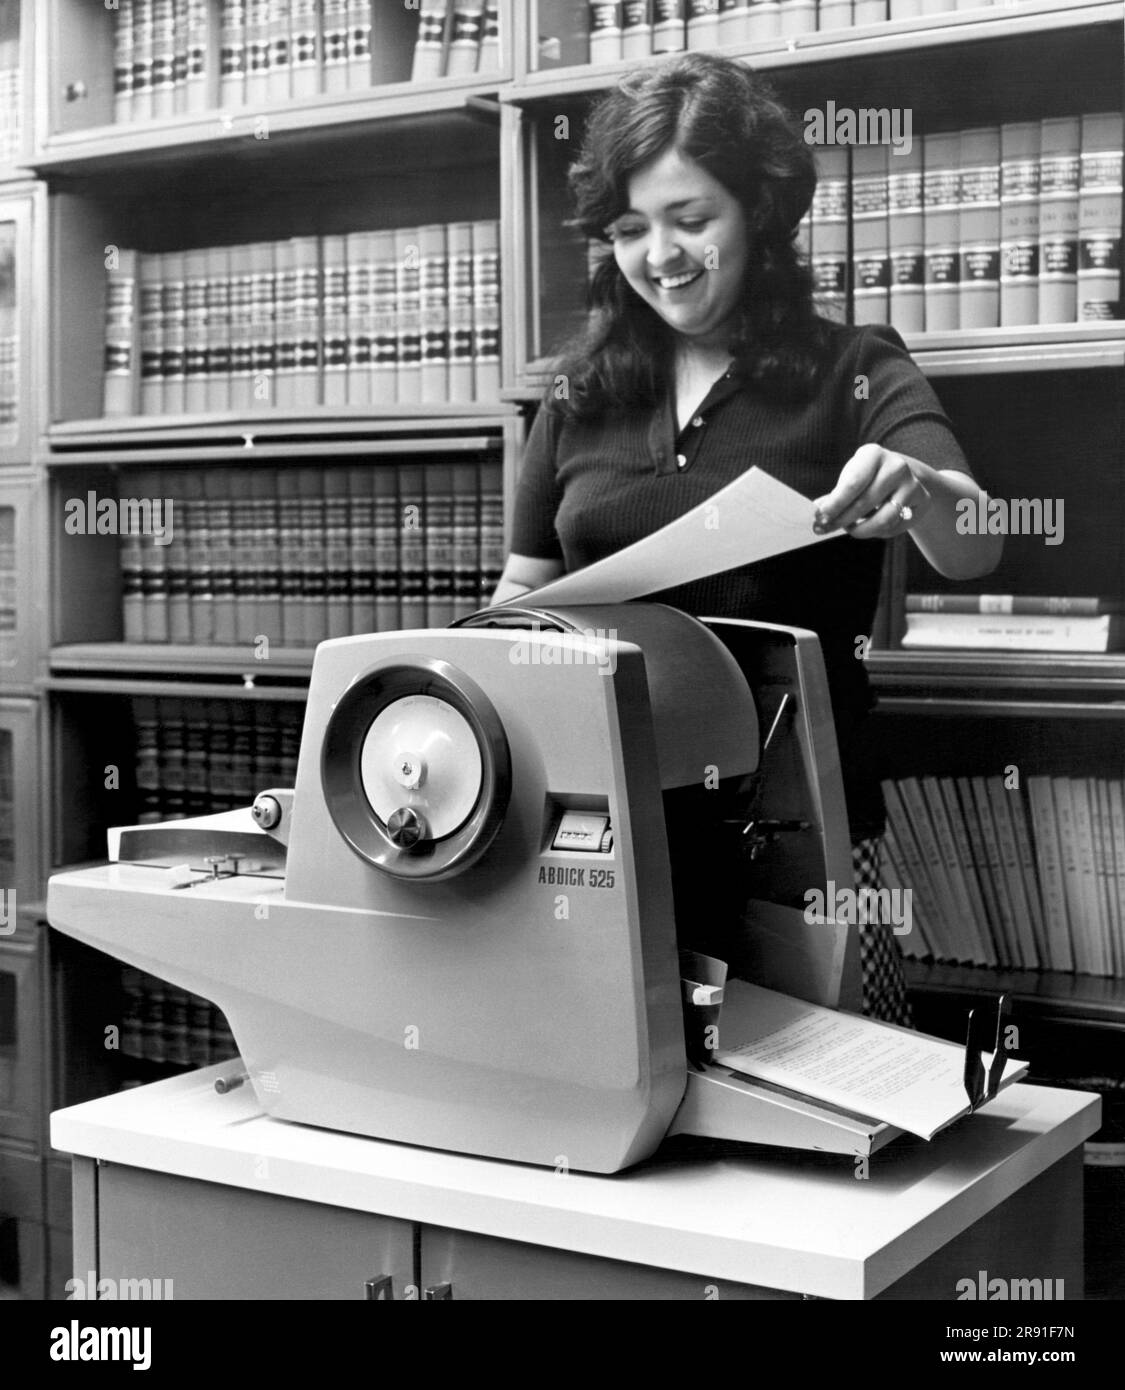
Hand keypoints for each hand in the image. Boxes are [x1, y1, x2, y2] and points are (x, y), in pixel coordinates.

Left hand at [812, 445, 932, 539]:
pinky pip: (895, 526)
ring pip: (883, 519)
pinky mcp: (922, 500)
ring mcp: (911, 483)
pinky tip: (869, 526)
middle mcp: (896, 465)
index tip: (819, 517)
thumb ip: (835, 497)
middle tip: (824, 528)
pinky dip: (877, 531)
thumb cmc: (868, 478)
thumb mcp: (851, 479)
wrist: (904, 477)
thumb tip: (818, 514)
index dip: (835, 504)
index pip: (852, 483)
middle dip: (841, 519)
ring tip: (849, 529)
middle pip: (865, 502)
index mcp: (873, 454)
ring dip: (860, 530)